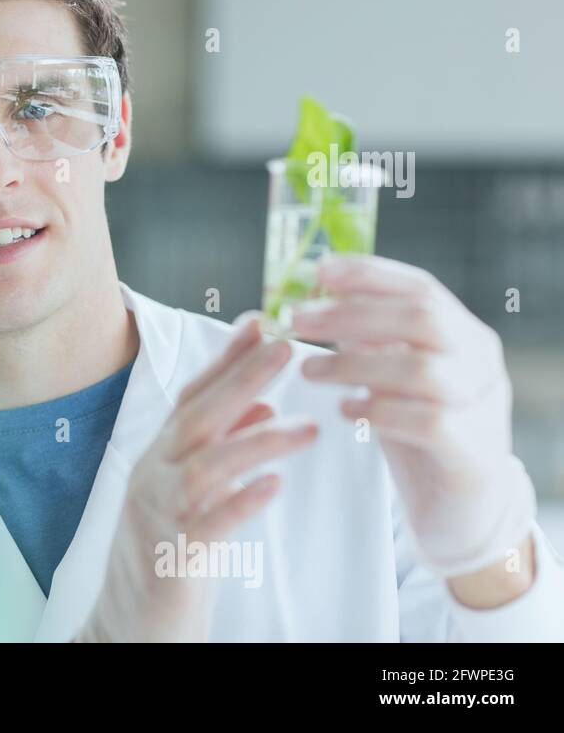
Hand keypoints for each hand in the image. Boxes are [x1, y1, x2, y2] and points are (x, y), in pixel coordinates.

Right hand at [77, 314, 318, 641]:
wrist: (128, 626)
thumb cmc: (165, 556)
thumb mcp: (189, 496)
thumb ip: (221, 451)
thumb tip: (262, 409)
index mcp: (157, 459)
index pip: (191, 398)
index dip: (224, 360)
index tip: (260, 323)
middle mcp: (152, 478)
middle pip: (197, 419)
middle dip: (242, 380)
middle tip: (286, 347)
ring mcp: (158, 516)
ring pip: (205, 468)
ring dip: (257, 442)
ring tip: (307, 427)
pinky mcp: (174, 558)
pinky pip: (210, 526)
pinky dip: (240, 503)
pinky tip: (274, 487)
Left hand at [293, 254, 536, 588]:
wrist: (461, 508)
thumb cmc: (418, 432)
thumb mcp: (393, 377)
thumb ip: (367, 340)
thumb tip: (313, 300)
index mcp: (464, 335)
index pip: (422, 288)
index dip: (371, 274)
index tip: (319, 270)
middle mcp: (481, 363)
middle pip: (421, 318)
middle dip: (351, 314)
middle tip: (296, 321)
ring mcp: (482, 406)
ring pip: (420, 369)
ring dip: (353, 365)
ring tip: (309, 372)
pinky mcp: (471, 452)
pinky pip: (426, 421)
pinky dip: (378, 411)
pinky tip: (346, 411)